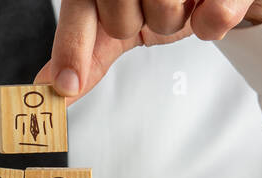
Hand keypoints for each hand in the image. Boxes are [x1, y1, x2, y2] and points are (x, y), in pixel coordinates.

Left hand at [35, 0, 261, 103]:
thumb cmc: (176, 0)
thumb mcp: (123, 25)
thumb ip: (87, 52)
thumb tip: (49, 84)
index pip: (80, 8)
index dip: (71, 47)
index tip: (67, 85)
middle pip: (119, 18)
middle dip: (136, 24)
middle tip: (152, 9)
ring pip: (163, 15)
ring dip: (175, 21)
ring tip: (185, 1)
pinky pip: (211, 18)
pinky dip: (212, 23)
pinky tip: (211, 3)